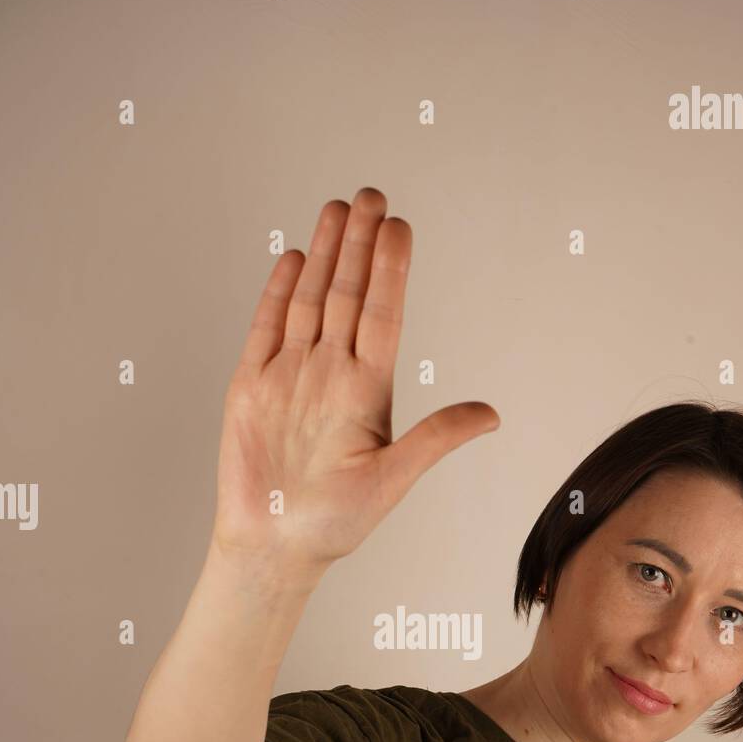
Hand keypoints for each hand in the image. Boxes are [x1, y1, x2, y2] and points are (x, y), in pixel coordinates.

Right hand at [212, 186, 500, 567]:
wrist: (272, 546)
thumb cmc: (333, 524)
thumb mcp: (393, 480)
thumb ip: (435, 438)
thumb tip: (492, 415)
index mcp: (367, 391)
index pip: (383, 316)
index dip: (392, 270)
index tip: (400, 227)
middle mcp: (331, 374)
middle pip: (348, 295)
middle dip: (360, 245)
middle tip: (372, 195)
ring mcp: (290, 375)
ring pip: (310, 301)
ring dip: (324, 256)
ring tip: (338, 210)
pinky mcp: (250, 385)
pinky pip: (266, 327)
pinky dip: (278, 292)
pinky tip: (294, 258)